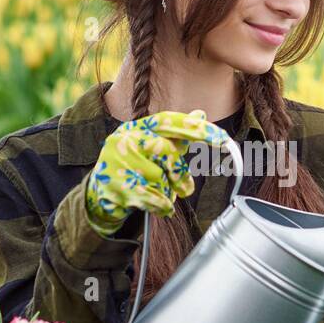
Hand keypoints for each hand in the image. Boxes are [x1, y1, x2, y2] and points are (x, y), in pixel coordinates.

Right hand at [85, 109, 229, 236]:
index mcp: (137, 127)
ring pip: (159, 177)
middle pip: (166, 151)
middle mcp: (125, 139)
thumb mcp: (156, 148)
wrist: (101, 192)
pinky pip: (150, 196)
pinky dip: (161, 205)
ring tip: (158, 195)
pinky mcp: (113, 185)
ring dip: (166, 192)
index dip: (197, 129)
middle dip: (179, 173)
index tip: (222, 137)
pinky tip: (160, 208)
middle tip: (186, 189)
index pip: (170, 121)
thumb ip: (178, 134)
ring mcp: (116, 161)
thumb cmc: (135, 168)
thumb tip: (201, 114)